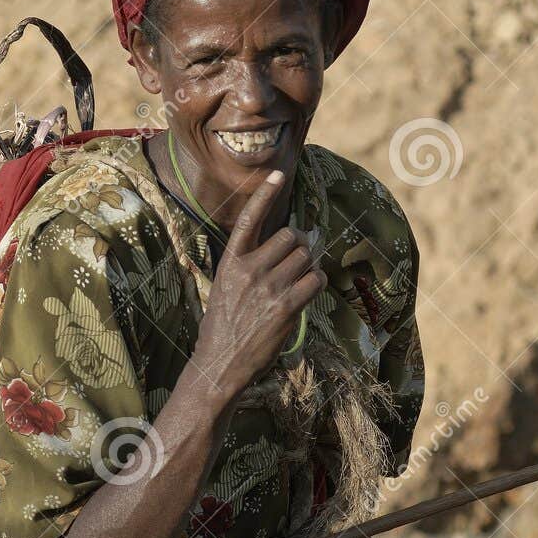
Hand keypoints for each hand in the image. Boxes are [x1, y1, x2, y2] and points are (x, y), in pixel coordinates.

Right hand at [189, 170, 324, 401]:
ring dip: (310, 265)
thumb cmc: (223, 326)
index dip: (263, 195)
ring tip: (301, 280)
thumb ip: (249, 265)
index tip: (276, 174)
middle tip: (299, 260)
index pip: (248, 220)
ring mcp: (267, 288)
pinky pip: (315, 280)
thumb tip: (290, 246)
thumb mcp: (225, 288)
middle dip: (300, 246)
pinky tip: (309, 291)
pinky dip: (318, 282)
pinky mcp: (285, 307)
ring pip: (305, 257)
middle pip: (290, 237)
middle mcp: (248, 270)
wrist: (219, 363)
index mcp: (230, 262)